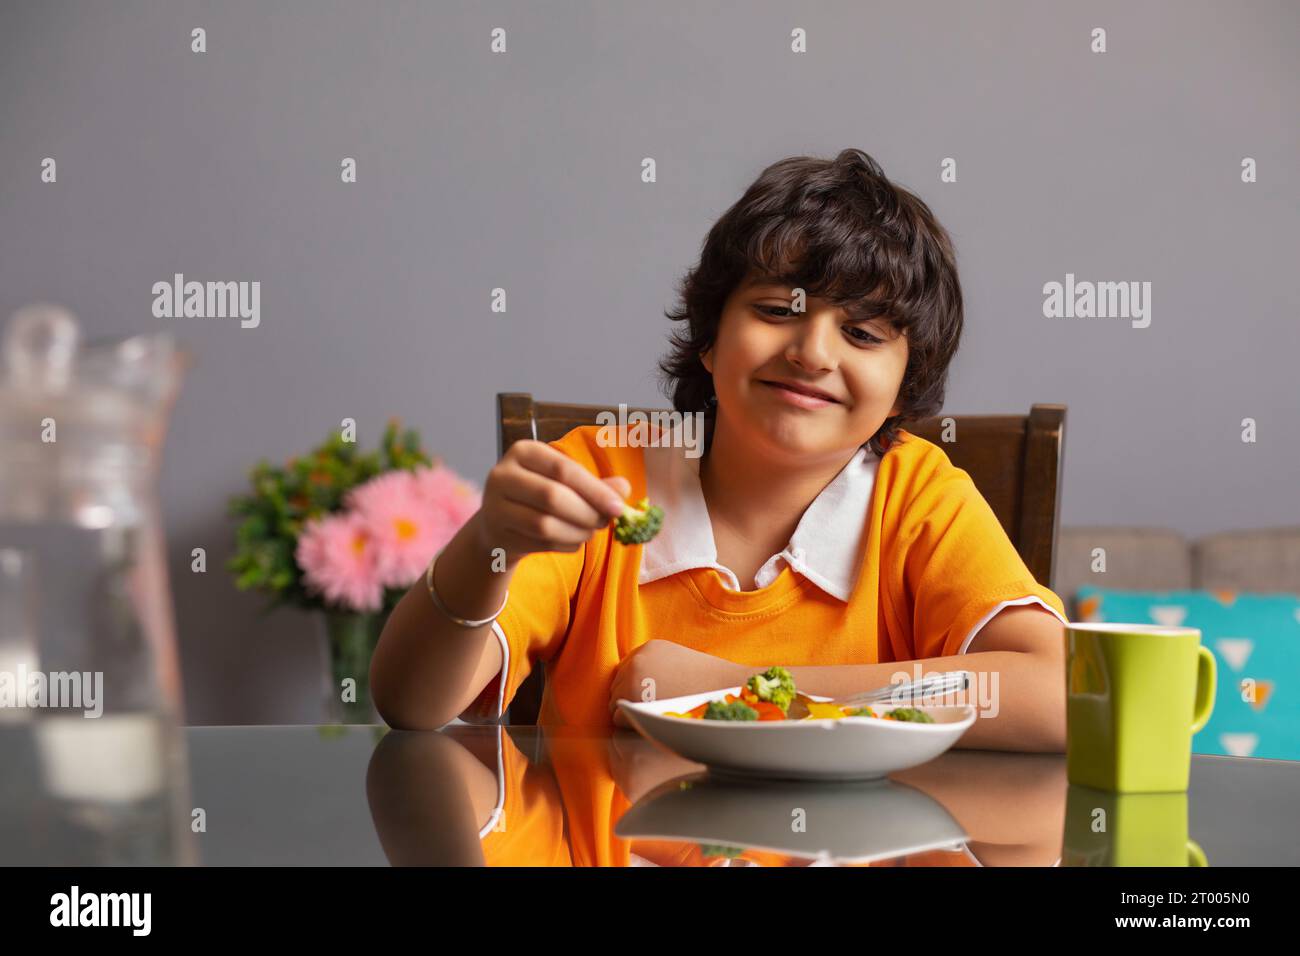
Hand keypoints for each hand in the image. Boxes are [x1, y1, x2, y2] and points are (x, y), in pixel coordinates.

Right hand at [477, 439, 630, 564]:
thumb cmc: (538, 497)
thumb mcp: (564, 482)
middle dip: (587, 513)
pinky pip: (539, 543)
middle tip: (605, 522)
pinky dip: (565, 544)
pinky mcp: (497, 535)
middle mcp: (503, 475)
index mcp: (523, 452)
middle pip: (552, 496)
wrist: (499, 525)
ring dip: (577, 531)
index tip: (618, 506)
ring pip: (544, 524)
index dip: (594, 490)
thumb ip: (593, 484)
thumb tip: (624, 487)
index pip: (563, 469)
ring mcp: (494, 507)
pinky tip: (572, 540)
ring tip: (590, 531)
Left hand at [608, 639, 745, 728]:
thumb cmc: (708, 684)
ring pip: (615, 701)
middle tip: (652, 711)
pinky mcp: (633, 697)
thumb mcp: (680, 663)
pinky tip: (652, 723)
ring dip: (630, 712)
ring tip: (654, 718)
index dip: (636, 687)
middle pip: (617, 685)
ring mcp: (633, 677)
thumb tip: (641, 688)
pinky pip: (619, 716)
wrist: (726, 690)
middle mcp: (637, 659)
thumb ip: (657, 669)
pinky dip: (631, 724)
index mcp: (649, 648)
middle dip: (630, 699)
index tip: (650, 698)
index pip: (627, 670)